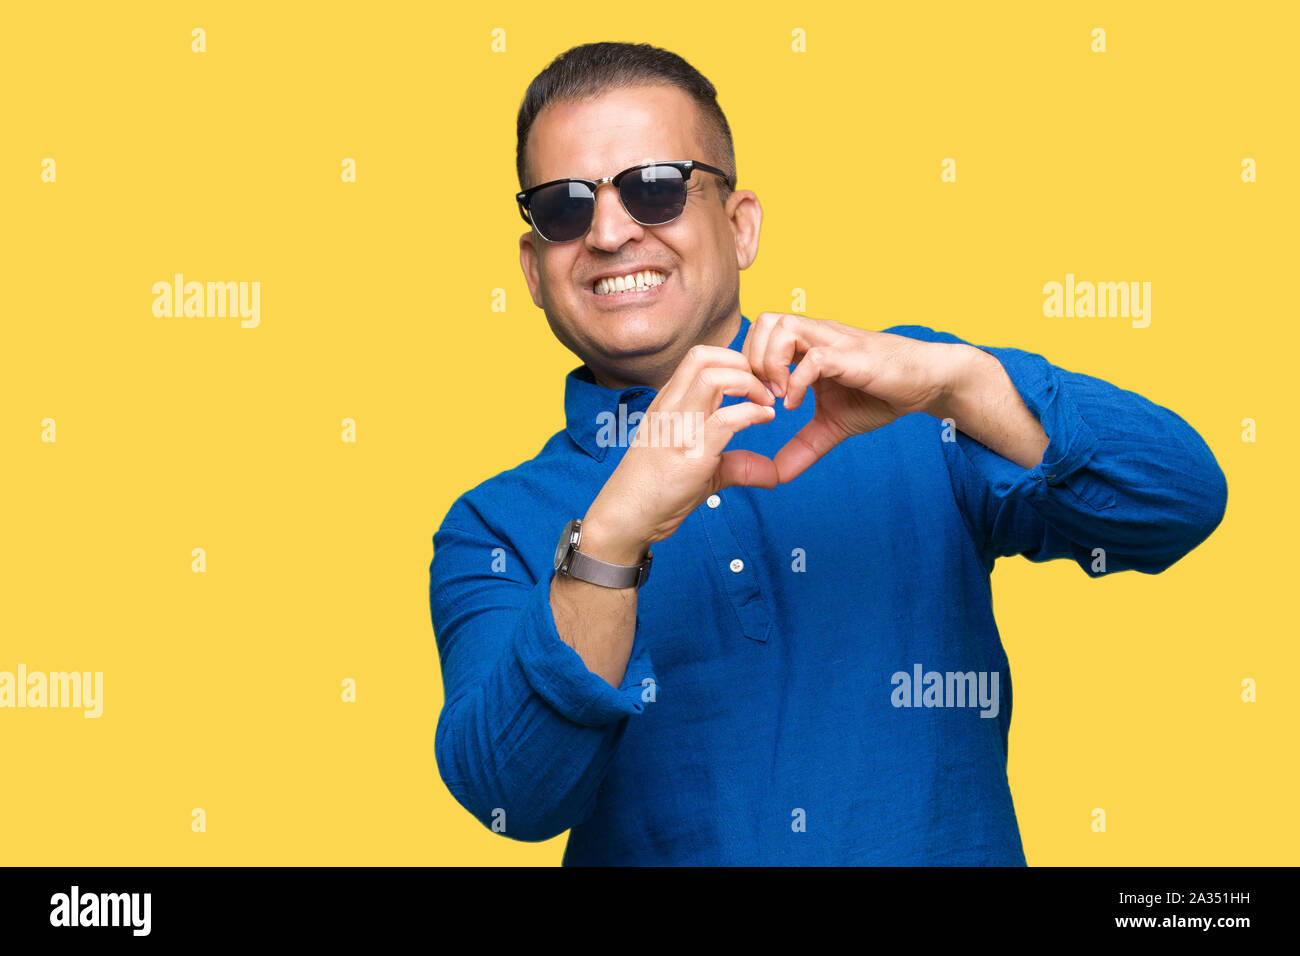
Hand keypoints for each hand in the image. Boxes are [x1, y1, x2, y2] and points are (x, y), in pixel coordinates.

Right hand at [582, 345, 778, 562]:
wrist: (625, 517)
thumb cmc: (655, 491)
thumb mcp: (700, 468)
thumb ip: (736, 464)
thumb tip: (772, 474)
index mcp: (668, 402)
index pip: (700, 358)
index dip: (734, 361)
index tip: (755, 384)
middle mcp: (670, 407)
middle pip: (705, 356)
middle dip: (743, 363)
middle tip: (764, 388)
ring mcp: (678, 428)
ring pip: (714, 378)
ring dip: (748, 383)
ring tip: (765, 402)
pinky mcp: (690, 454)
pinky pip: (725, 420)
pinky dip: (753, 413)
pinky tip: (766, 418)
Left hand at [742, 312, 972, 482]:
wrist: (926, 383)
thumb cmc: (879, 395)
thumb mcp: (832, 425)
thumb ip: (803, 447)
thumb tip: (777, 476)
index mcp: (806, 346)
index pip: (758, 333)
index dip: (747, 363)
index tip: (754, 397)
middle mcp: (816, 336)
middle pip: (763, 320)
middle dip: (752, 359)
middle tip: (762, 395)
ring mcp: (834, 342)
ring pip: (783, 327)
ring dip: (771, 364)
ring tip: (778, 397)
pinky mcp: (853, 356)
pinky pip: (815, 358)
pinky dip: (797, 382)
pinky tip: (797, 406)